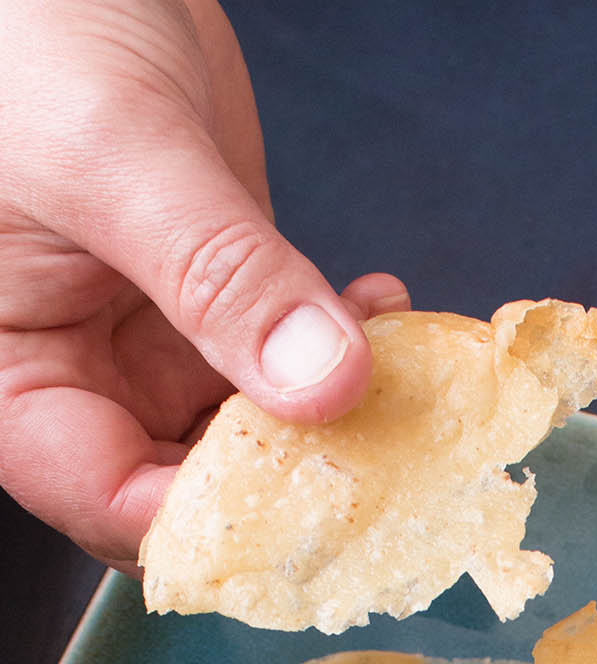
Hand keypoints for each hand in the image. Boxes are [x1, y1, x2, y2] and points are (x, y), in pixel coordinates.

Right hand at [0, 0, 408, 570]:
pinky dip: (344, 350)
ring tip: (402, 380)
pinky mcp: (218, 301)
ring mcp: (155, 344)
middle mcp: (85, 378)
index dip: (214, 525)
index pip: (114, 504)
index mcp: (18, 380)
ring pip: (258, 435)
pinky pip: (290, 363)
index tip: (319, 507)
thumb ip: (221, 277)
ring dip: (337, 420)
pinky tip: (382, 313)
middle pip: (196, 490)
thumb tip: (324, 384)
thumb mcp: (115, 157)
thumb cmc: (29, 31)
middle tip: (388, 457)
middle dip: (294, 483)